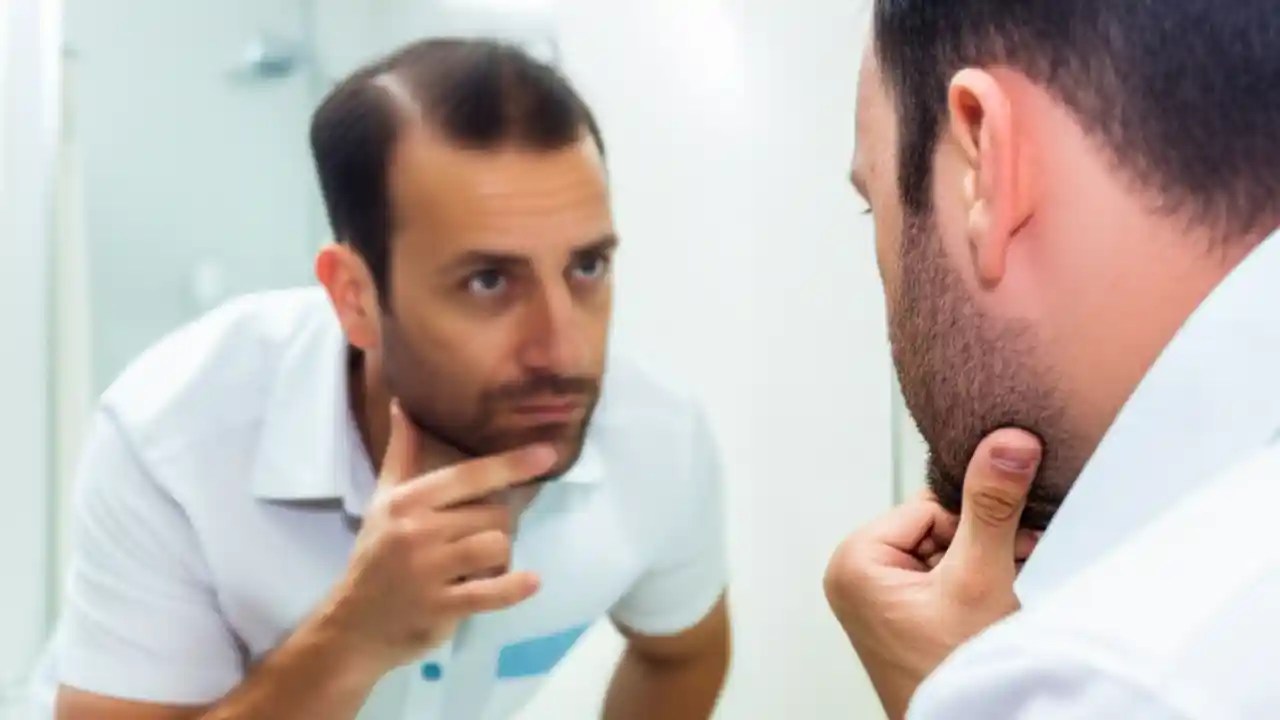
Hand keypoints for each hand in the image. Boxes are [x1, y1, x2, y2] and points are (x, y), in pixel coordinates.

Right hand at [320, 401, 555, 670]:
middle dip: (497, 527)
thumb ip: (402, 453)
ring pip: (498, 547)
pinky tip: (530, 582)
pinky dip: (515, 587)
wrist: (353, 625)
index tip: (546, 453)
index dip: (510, 464)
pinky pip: (492, 592)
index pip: (468, 475)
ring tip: (480, 567)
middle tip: (477, 542)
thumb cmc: (376, 555)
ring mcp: (429, 570)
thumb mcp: (384, 500)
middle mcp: (417, 530)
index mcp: (408, 501)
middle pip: (494, 515)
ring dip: (501, 559)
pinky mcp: (441, 607)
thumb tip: (403, 403)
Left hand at [823, 428, 1043, 719]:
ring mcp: (875, 598)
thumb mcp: (980, 578)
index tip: (1001, 549)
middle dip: (980, 547)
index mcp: (853, 560)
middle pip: (936, 527)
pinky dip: (974, 587)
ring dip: (982, 566)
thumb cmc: (955, 674)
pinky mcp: (899, 615)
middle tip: (1003, 579)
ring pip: (946, 551)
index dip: (970, 526)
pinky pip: (943, 578)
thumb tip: (1006, 441)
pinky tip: (988, 610)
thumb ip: (992, 507)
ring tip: (995, 601)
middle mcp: (854, 575)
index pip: (927, 505)